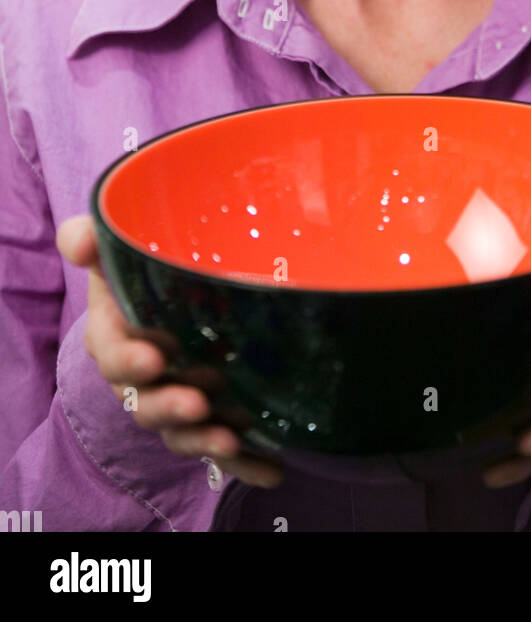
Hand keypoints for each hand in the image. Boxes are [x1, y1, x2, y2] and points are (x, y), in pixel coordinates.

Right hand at [56, 215, 283, 488]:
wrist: (177, 287)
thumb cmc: (144, 269)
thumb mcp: (121, 248)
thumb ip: (97, 240)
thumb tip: (80, 239)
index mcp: (117, 337)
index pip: (114, 355)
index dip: (131, 361)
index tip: (157, 358)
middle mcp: (143, 378)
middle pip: (145, 404)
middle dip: (169, 406)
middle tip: (199, 402)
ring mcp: (176, 400)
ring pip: (181, 432)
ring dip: (203, 439)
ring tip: (232, 440)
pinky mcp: (210, 418)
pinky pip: (223, 447)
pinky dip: (245, 464)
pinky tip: (271, 469)